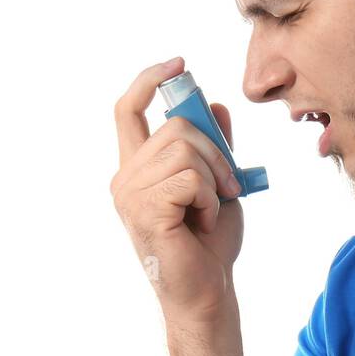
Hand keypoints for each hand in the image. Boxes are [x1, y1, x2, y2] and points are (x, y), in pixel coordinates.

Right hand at [111, 57, 244, 325]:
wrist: (208, 291)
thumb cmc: (210, 244)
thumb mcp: (218, 184)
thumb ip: (214, 146)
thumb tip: (215, 104)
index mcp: (137, 167)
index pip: (129, 109)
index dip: (150, 79)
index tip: (180, 64)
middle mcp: (125, 177)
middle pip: (177, 126)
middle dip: (217, 151)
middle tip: (228, 188)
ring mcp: (130, 193)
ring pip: (187, 150)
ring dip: (216, 179)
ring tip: (211, 210)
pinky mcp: (144, 210)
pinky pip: (190, 178)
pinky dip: (210, 199)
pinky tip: (204, 223)